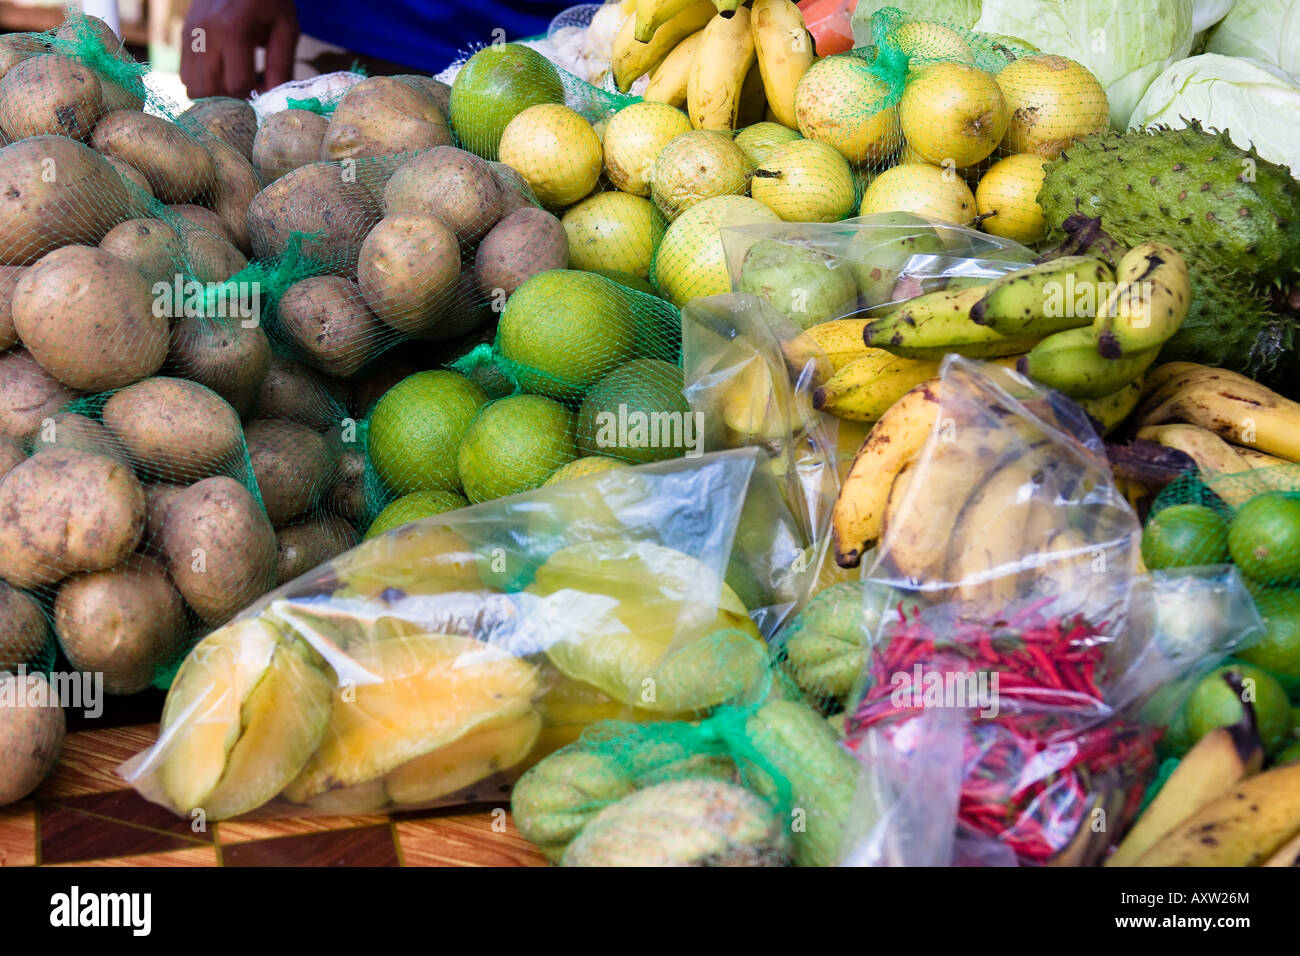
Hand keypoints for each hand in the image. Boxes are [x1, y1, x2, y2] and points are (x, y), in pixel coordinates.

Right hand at [181, 0, 298, 98]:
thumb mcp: (285, 28)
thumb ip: (281, 66)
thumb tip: (274, 102)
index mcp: (233, 31)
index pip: (237, 85)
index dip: (253, 98)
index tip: (263, 93)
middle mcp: (205, 34)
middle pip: (207, 92)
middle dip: (229, 102)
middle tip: (248, 94)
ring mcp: (190, 35)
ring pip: (192, 87)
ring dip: (214, 95)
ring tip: (235, 84)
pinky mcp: (183, 35)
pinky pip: (185, 73)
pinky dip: (203, 82)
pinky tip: (222, 74)